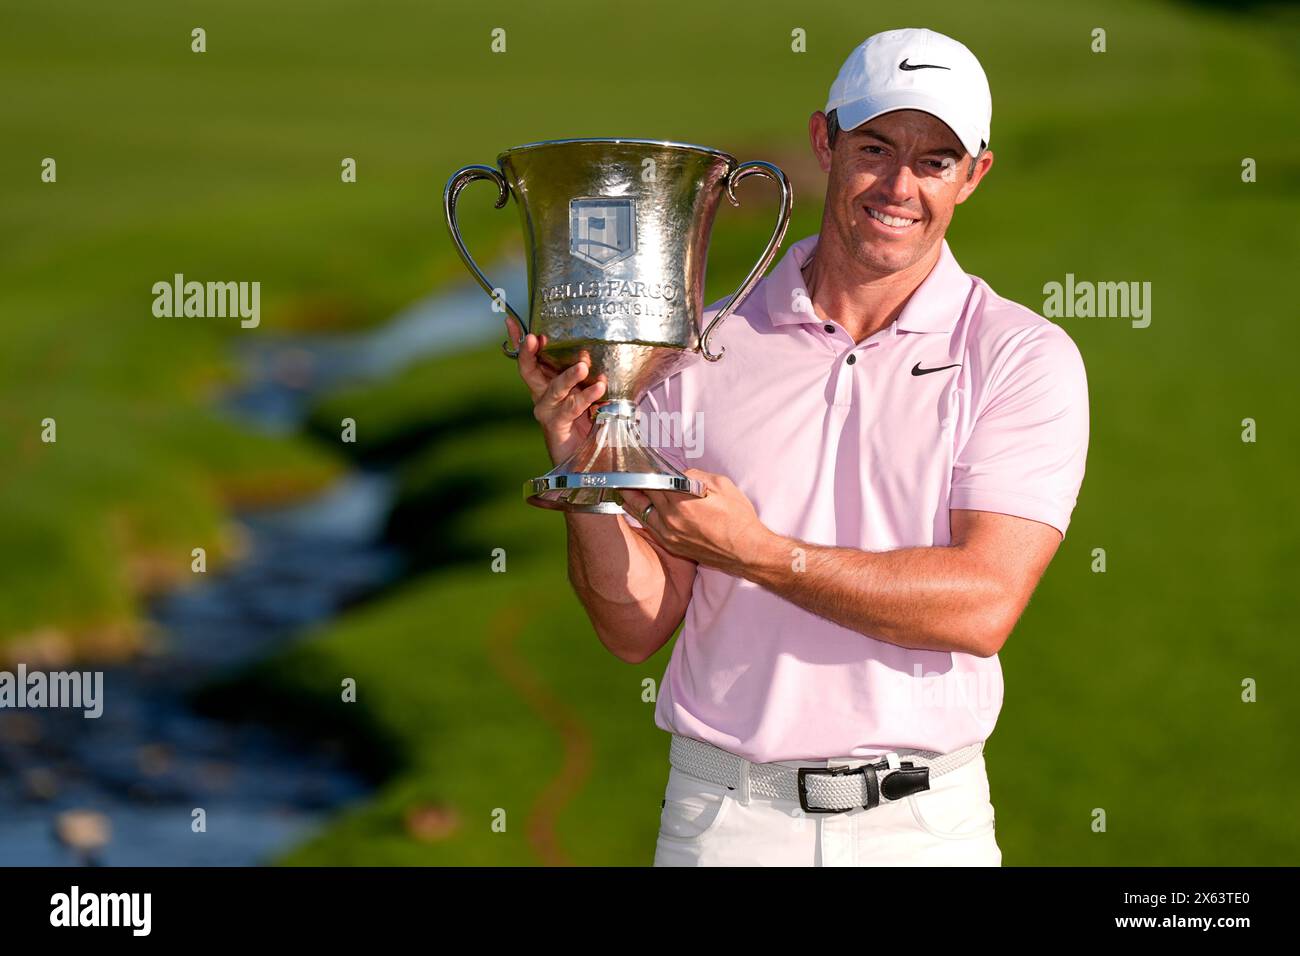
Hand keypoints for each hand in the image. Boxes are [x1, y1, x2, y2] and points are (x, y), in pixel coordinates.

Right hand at [506, 314, 607, 464]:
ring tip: (583, 365)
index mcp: (545, 381)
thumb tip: (594, 350)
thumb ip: (589, 374)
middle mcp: (541, 394)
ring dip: (569, 375)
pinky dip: (586, 396)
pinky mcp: (557, 425)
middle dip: (529, 352)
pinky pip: (571, 407)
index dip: (518, 340)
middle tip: (536, 337)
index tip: (511, 321)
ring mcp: (547, 410)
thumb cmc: (588, 418)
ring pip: (554, 388)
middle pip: (528, 369)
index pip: (529, 357)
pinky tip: (600, 387)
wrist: (587, 457)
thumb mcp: (589, 389)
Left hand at [620, 469, 776, 576]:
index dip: (641, 469)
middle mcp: (670, 519)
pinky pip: (650, 527)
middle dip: (632, 482)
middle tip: (622, 471)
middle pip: (641, 496)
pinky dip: (641, 515)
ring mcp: (669, 534)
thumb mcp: (721, 486)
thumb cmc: (738, 519)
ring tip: (623, 487)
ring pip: (640, 513)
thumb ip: (695, 476)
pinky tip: (638, 507)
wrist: (747, 552)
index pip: (652, 480)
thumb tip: (679, 473)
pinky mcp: (673, 545)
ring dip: (631, 499)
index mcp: (681, 501)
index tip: (632, 460)